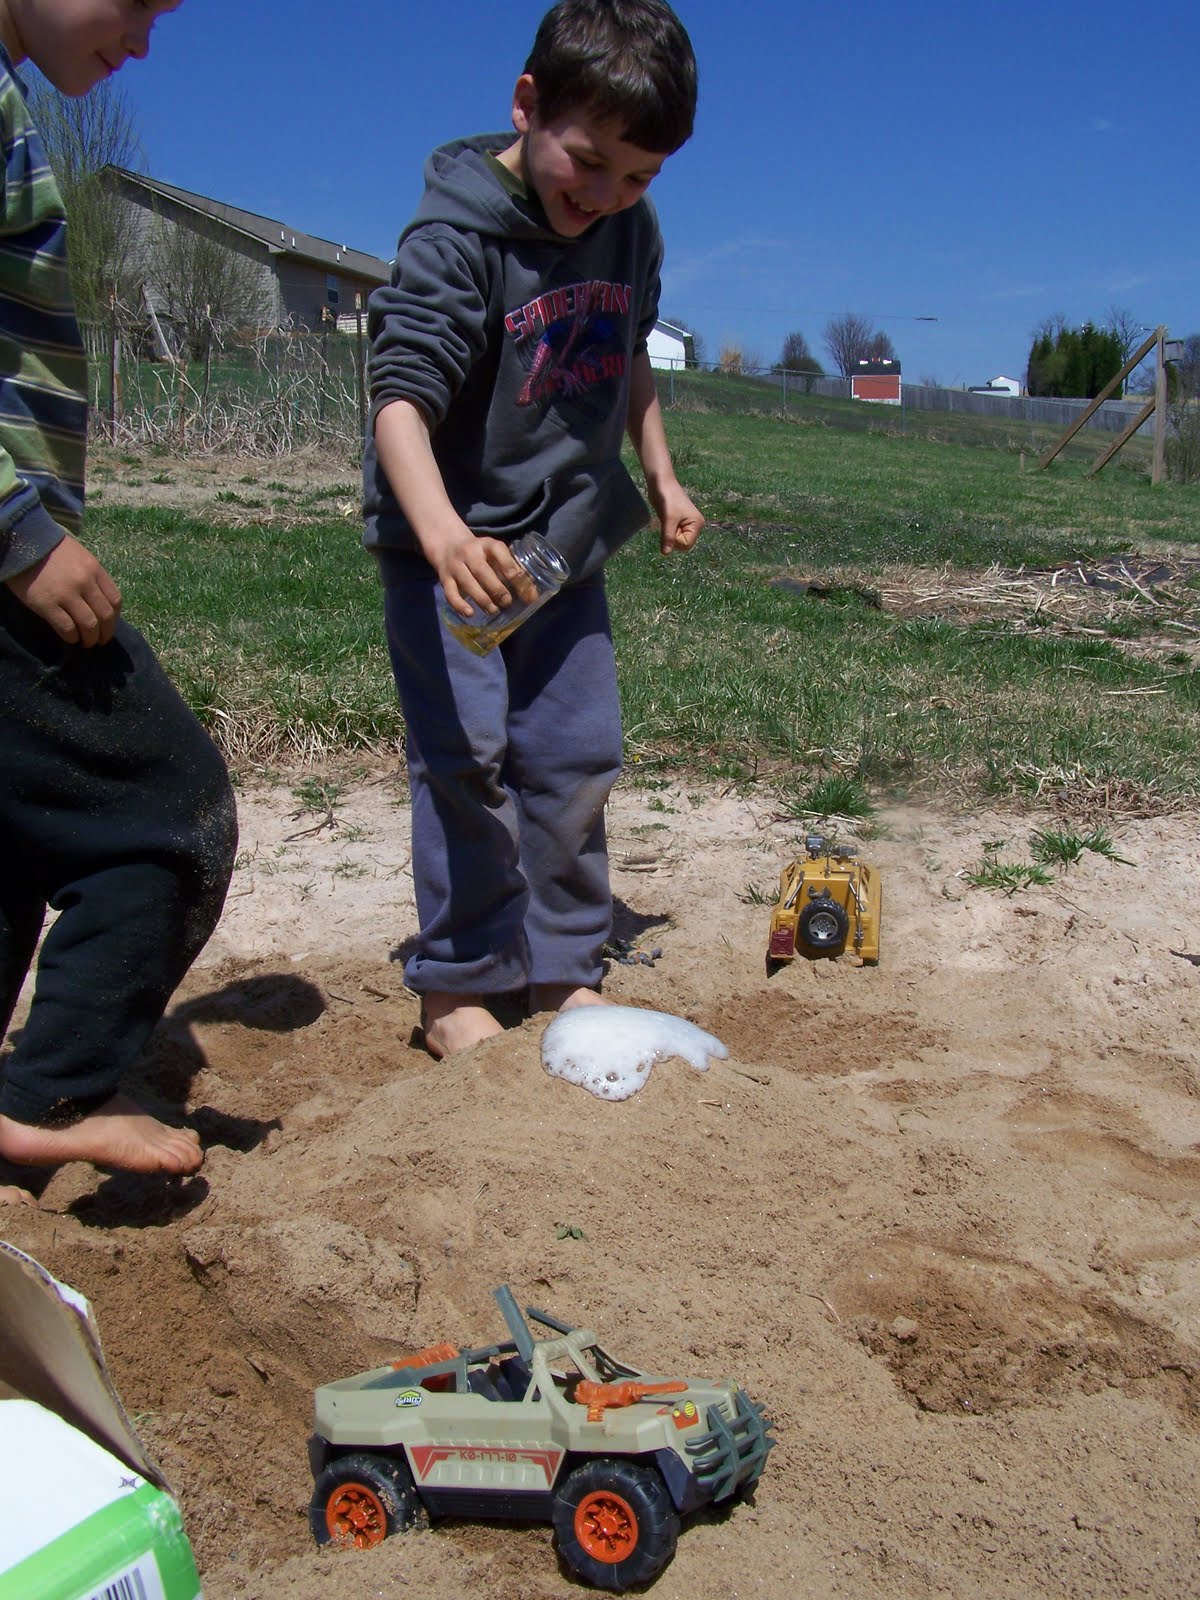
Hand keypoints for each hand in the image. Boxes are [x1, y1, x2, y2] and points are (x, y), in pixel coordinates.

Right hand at [4, 534, 121, 645]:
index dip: (115, 618)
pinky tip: (70, 639)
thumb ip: (93, 577)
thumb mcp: (81, 557)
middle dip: (105, 633)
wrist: (24, 541)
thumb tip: (100, 603)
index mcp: (95, 570)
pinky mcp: (46, 604)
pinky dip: (72, 637)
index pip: (115, 600)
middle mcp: (84, 583)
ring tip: (86, 643)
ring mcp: (66, 594)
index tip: (109, 626)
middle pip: (105, 616)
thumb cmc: (53, 551)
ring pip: (88, 625)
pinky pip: (66, 627)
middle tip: (99, 641)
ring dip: (90, 639)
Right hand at [429, 527, 537, 619]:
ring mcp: (455, 565)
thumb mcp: (494, 554)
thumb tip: (531, 595)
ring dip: (482, 599)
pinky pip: (450, 593)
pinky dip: (459, 605)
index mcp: (487, 544)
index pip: (499, 551)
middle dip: (496, 588)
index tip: (519, 583)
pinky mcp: (444, 578)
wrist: (447, 544)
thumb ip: (512, 570)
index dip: (510, 568)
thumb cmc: (480, 554)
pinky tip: (470, 613)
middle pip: (482, 571)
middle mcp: (470, 552)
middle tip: (507, 602)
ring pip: (468, 583)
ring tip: (494, 610)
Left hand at [652, 481, 704, 554]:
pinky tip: (665, 519)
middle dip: (672, 538)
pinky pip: (672, 535)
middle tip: (668, 522)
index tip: (671, 526)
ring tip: (667, 519)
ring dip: (668, 534)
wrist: (661, 483)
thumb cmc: (667, 498)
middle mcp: (695, 526)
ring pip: (676, 541)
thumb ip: (668, 536)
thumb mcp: (668, 518)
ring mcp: (687, 525)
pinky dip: (666, 531)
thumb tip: (665, 553)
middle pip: (682, 545)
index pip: (686, 545)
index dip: (675, 540)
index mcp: (697, 524)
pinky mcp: (678, 523)